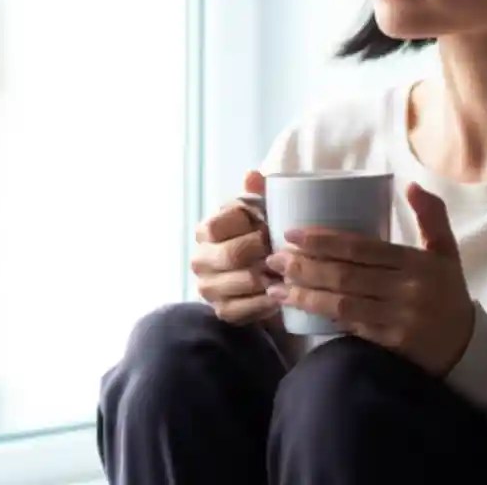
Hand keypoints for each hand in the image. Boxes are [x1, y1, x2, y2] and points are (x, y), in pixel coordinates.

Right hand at [191, 170, 279, 324]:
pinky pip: (245, 309)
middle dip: (262, 252)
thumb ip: (257, 192)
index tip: (268, 225)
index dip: (247, 225)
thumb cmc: (261, 235)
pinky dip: (267, 301)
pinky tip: (280, 293)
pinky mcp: (221, 311)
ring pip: (242, 282)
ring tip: (286, 270)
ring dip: (269, 277)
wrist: (264, 273)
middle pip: (232, 256)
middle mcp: (200, 259)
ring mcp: (208, 288)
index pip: (218, 225)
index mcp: (206, 230)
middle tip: (281, 250)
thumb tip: (252, 175)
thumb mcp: (261, 211)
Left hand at [264, 182, 474, 375]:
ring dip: (305, 295)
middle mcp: (406, 290)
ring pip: (343, 304)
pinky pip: (351, 327)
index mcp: (416, 263)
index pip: (362, 248)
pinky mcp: (391, 344)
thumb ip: (432, 216)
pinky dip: (324, 317)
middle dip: (305, 266)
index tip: (292, 234)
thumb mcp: (447, 251)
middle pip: (346, 275)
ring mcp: (398, 319)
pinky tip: (301, 309)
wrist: (467, 346)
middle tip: (273, 258)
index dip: (324, 241)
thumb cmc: (449, 292)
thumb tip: (410, 185)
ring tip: (276, 287)